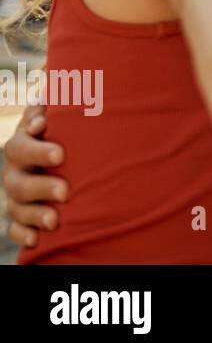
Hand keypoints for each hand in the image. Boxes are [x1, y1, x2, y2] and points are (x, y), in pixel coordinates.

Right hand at [3, 103, 66, 249]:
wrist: (64, 155)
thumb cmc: (65, 130)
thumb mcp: (60, 115)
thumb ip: (56, 104)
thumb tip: (51, 101)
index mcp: (22, 145)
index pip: (22, 146)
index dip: (37, 149)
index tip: (60, 155)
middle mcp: (15, 171)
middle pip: (19, 181)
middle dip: (41, 186)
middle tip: (66, 191)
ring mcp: (16, 195)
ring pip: (17, 207)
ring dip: (35, 214)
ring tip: (56, 220)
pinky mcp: (21, 215)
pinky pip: (16, 228)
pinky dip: (24, 234)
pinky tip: (37, 240)